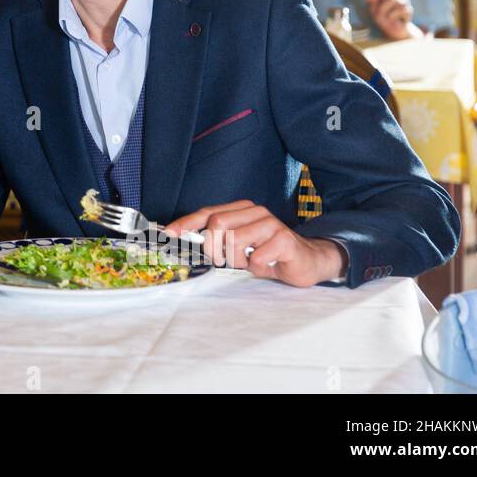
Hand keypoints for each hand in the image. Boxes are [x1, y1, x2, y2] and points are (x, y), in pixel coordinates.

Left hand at [165, 199, 345, 286]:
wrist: (307, 260)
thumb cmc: (269, 252)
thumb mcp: (240, 245)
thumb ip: (218, 239)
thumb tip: (185, 239)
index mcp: (242, 209)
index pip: (207, 212)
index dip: (186, 222)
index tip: (168, 233)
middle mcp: (255, 212)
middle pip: (217, 224)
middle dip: (213, 247)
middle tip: (224, 259)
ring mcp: (271, 224)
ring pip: (234, 241)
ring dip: (237, 259)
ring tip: (250, 261)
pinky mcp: (284, 240)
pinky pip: (255, 258)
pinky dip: (256, 267)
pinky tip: (267, 264)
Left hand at [363, 0, 419, 40]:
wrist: (393, 31)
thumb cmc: (383, 17)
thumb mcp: (374, 7)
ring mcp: (405, 2)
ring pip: (394, 0)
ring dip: (383, 8)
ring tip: (380, 15)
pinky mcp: (409, 10)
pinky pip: (400, 9)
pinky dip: (392, 15)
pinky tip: (390, 19)